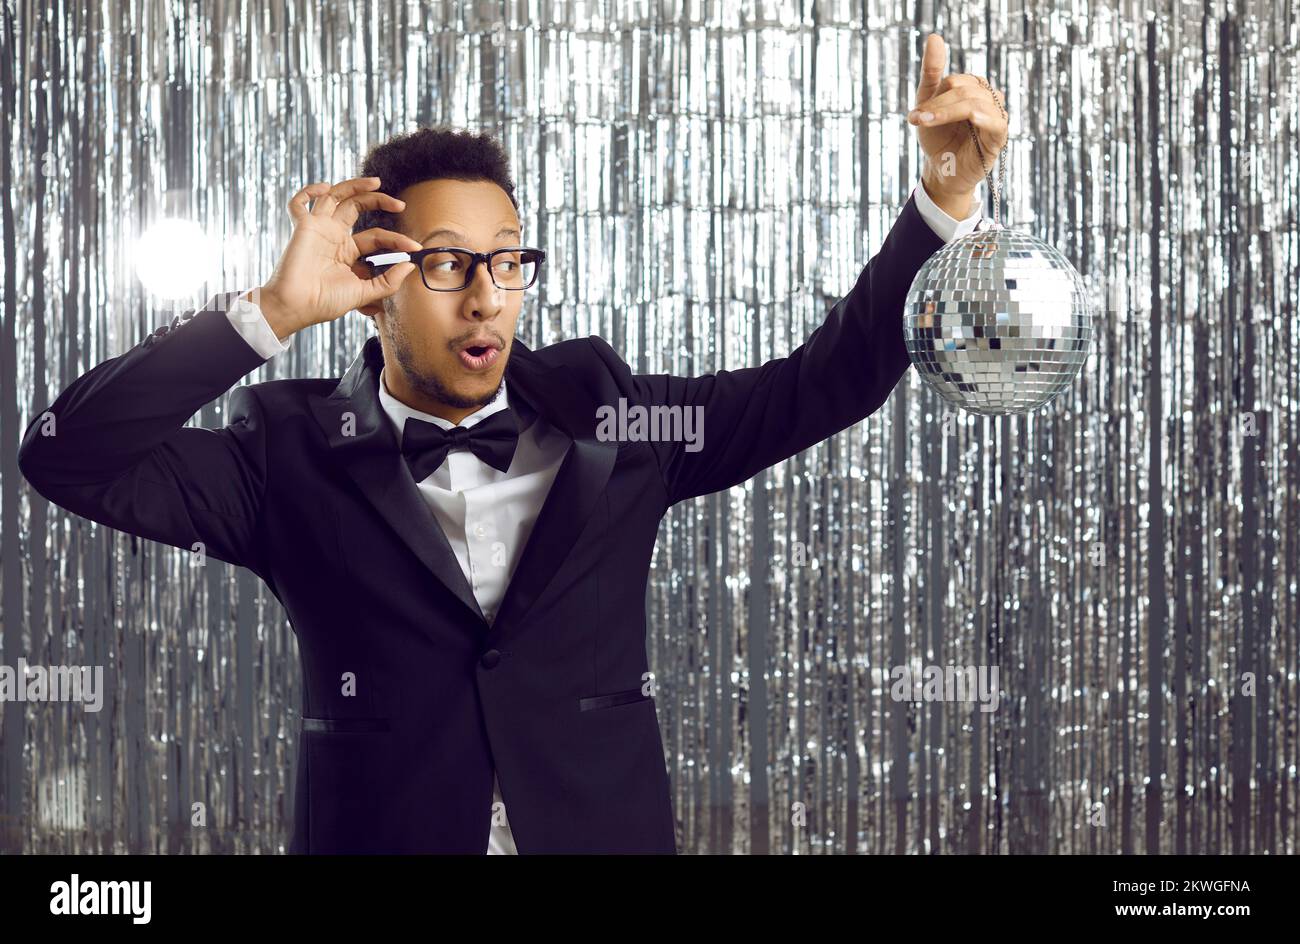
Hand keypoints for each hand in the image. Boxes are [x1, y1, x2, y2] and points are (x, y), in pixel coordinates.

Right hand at [250, 177, 423, 335]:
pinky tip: (325, 187)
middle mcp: (334, 236)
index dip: (397, 240)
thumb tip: (410, 266)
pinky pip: (299, 204)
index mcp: (348, 251)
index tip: (415, 247)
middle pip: (357, 207)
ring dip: (354, 186)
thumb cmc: (325, 303)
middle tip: (400, 204)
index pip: (377, 236)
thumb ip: (388, 281)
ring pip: (335, 196)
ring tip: (376, 182)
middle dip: (379, 201)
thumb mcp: (364, 293)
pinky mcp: (303, 227)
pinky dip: (309, 191)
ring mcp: (318, 230)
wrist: (298, 307)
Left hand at [908, 34, 1008, 214]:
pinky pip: (995, 121)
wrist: (942, 172)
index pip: (956, 82)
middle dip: (937, 105)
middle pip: (964, 90)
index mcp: (974, 89)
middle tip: (916, 118)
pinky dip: (978, 118)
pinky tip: (962, 123)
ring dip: (947, 112)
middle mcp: (989, 99)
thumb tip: (934, 37)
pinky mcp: (999, 137)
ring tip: (925, 123)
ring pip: (976, 102)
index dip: (933, 97)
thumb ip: (932, 72)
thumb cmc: (938, 138)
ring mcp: (996, 117)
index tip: (913, 115)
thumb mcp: (928, 104)